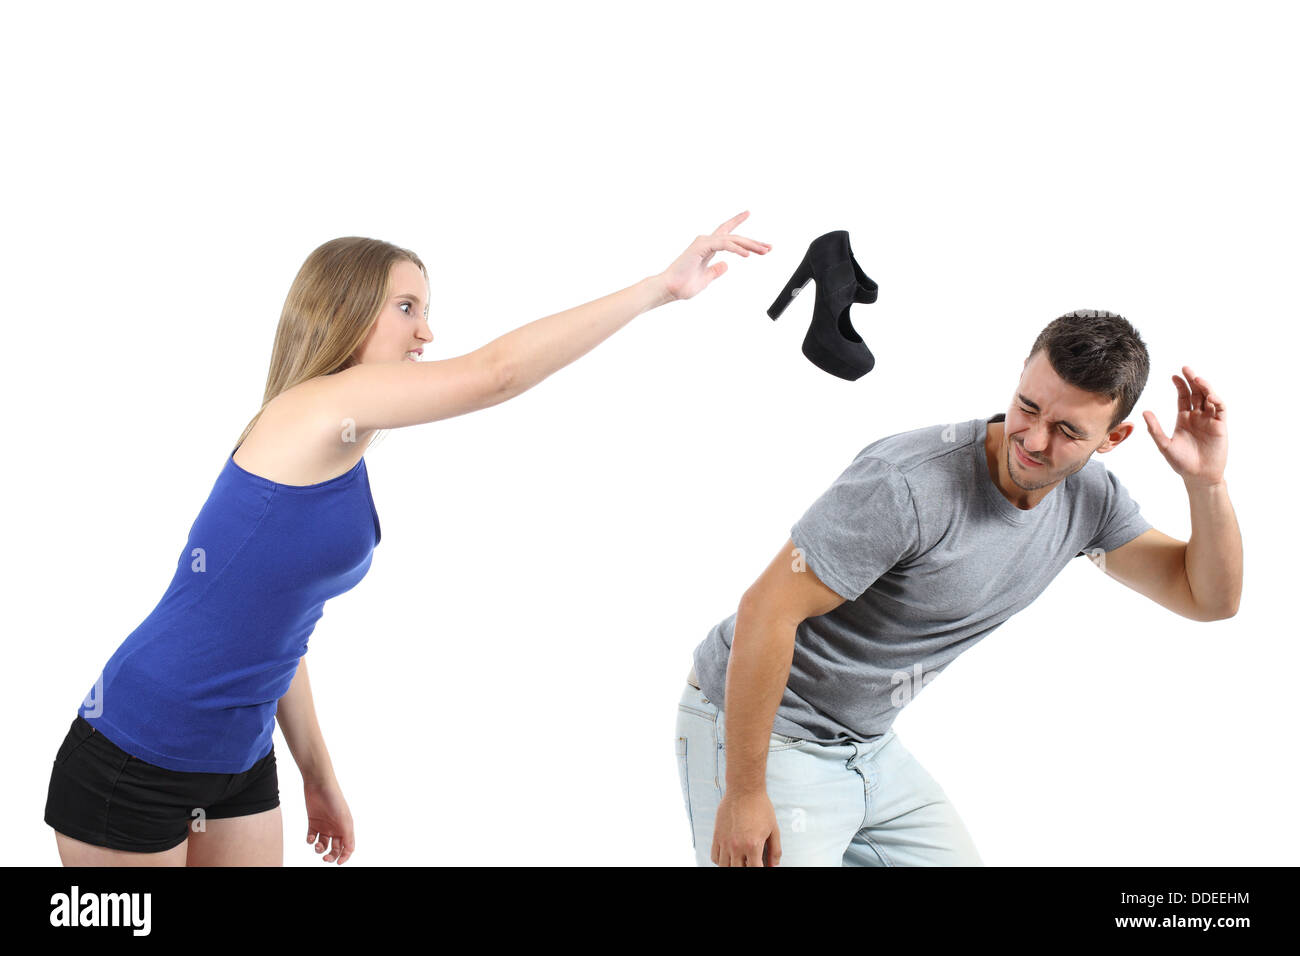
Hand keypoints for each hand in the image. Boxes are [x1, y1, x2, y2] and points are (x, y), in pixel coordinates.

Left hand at [304, 779, 354, 863]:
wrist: (319, 784)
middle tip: (325, 858)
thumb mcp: (344, 819)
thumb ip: (347, 836)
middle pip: (335, 848)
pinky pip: (312, 837)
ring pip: (323, 845)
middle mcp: (336, 828)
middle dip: (331, 856)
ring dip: (320, 849)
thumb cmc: (334, 799)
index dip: (344, 856)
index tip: (338, 863)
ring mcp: (324, 825)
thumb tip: (349, 851)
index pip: (347, 847)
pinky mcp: (313, 822)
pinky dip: (310, 841)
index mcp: (346, 827)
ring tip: (317, 845)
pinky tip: (311, 837)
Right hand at [658, 210, 770, 301]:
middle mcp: (706, 241)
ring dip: (750, 245)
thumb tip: (726, 265)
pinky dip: (736, 249)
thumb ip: (716, 271)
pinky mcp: (701, 246)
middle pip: (734, 237)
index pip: (725, 232)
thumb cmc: (683, 285)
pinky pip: (724, 244)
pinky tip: (747, 255)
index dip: (736, 221)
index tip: (748, 213)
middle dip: (753, 242)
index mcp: (707, 247)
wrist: (669, 289)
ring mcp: (703, 242)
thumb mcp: (706, 278)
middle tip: (768, 247)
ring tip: (763, 251)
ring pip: (732, 239)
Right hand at [711, 788, 781, 866]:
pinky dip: (720, 860)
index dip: (759, 870)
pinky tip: (728, 855)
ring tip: (739, 860)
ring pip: (724, 866)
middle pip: (737, 870)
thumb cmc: (760, 806)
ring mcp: (725, 841)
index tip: (760, 865)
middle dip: (745, 868)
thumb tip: (774, 865)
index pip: (755, 869)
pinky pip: (714, 856)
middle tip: (750, 861)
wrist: (744, 789)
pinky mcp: (717, 835)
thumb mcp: (774, 829)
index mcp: (753, 845)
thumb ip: (775, 850)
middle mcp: (737, 846)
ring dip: (732, 865)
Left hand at [1142, 365, 1227, 486]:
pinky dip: (1216, 400)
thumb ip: (1155, 429)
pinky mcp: (1220, 426)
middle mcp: (1197, 417)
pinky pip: (1221, 409)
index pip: (1183, 397)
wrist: (1198, 476)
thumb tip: (1144, 412)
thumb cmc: (1181, 463)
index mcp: (1184, 418)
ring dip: (1205, 387)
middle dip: (1192, 380)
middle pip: (1196, 393)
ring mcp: (1210, 420)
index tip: (1174, 375)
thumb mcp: (1164, 445)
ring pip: (1209, 398)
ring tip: (1197, 379)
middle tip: (1186, 368)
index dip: (1180, 385)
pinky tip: (1209, 395)